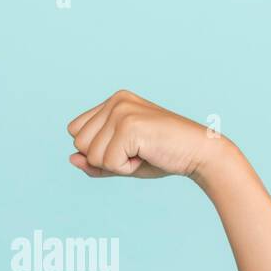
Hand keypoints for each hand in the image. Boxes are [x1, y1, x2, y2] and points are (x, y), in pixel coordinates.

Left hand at [65, 89, 222, 179]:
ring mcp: (122, 111)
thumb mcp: (123, 161)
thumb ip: (95, 162)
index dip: (97, 150)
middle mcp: (116, 101)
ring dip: (116, 165)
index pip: (76, 132)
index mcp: (113, 101)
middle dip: (104, 159)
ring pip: (90, 155)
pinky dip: (126, 169)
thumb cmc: (163, 157)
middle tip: (137, 152)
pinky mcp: (129, 126)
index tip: (128, 148)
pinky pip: (108, 162)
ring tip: (143, 153)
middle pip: (78, 143)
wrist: (200, 154)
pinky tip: (147, 155)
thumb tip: (71, 158)